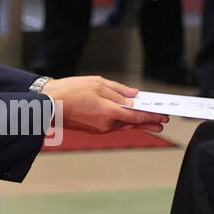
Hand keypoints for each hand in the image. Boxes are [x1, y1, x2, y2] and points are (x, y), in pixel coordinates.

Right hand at [40, 76, 168, 133]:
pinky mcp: (95, 129)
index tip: (163, 116)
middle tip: (163, 121)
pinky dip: (125, 122)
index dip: (151, 116)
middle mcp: (106, 124)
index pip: (136, 115)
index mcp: (108, 111)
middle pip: (132, 122)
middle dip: (148, 122)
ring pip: (123, 124)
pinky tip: (132, 120)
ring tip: (153, 123)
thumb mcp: (98, 83)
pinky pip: (114, 126)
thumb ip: (119, 90)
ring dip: (138, 123)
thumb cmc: (71, 91)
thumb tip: (135, 95)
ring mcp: (100, 129)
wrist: (49, 104)